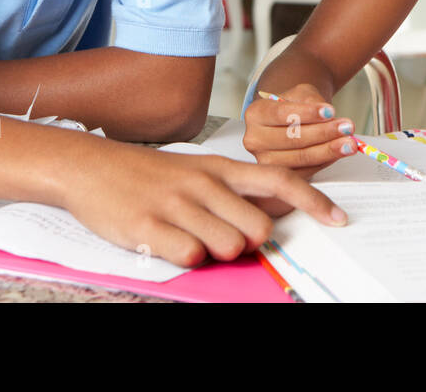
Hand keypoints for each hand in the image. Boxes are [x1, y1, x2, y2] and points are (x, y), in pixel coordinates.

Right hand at [61, 139, 346, 267]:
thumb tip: (281, 205)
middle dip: (250, 243)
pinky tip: (167, 242)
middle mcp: (202, 183)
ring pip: (227, 246)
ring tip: (191, 237)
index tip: (338, 219)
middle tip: (224, 237)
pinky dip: (185, 258)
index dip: (313, 201)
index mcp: (218, 167)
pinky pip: (188, 256)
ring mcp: (176, 205)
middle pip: (258, 227)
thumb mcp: (196, 169)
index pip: (279, 179)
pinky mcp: (147, 228)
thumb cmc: (148, 175)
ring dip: (217, 252)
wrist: (87, 168)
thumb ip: (235, 188)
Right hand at [241, 82, 358, 179]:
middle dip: (324, 133)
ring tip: (350, 142)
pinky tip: (339, 152)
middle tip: (347, 128)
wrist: (291, 118)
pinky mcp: (281, 175)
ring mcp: (266, 161)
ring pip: (301, 157)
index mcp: (255, 114)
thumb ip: (310, 100)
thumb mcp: (301, 92)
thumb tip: (328, 116)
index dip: (308, 113)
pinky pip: (307, 171)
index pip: (281, 114)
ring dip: (329, 150)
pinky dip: (326, 161)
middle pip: (292, 138)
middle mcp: (255, 140)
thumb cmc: (295, 104)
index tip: (330, 111)